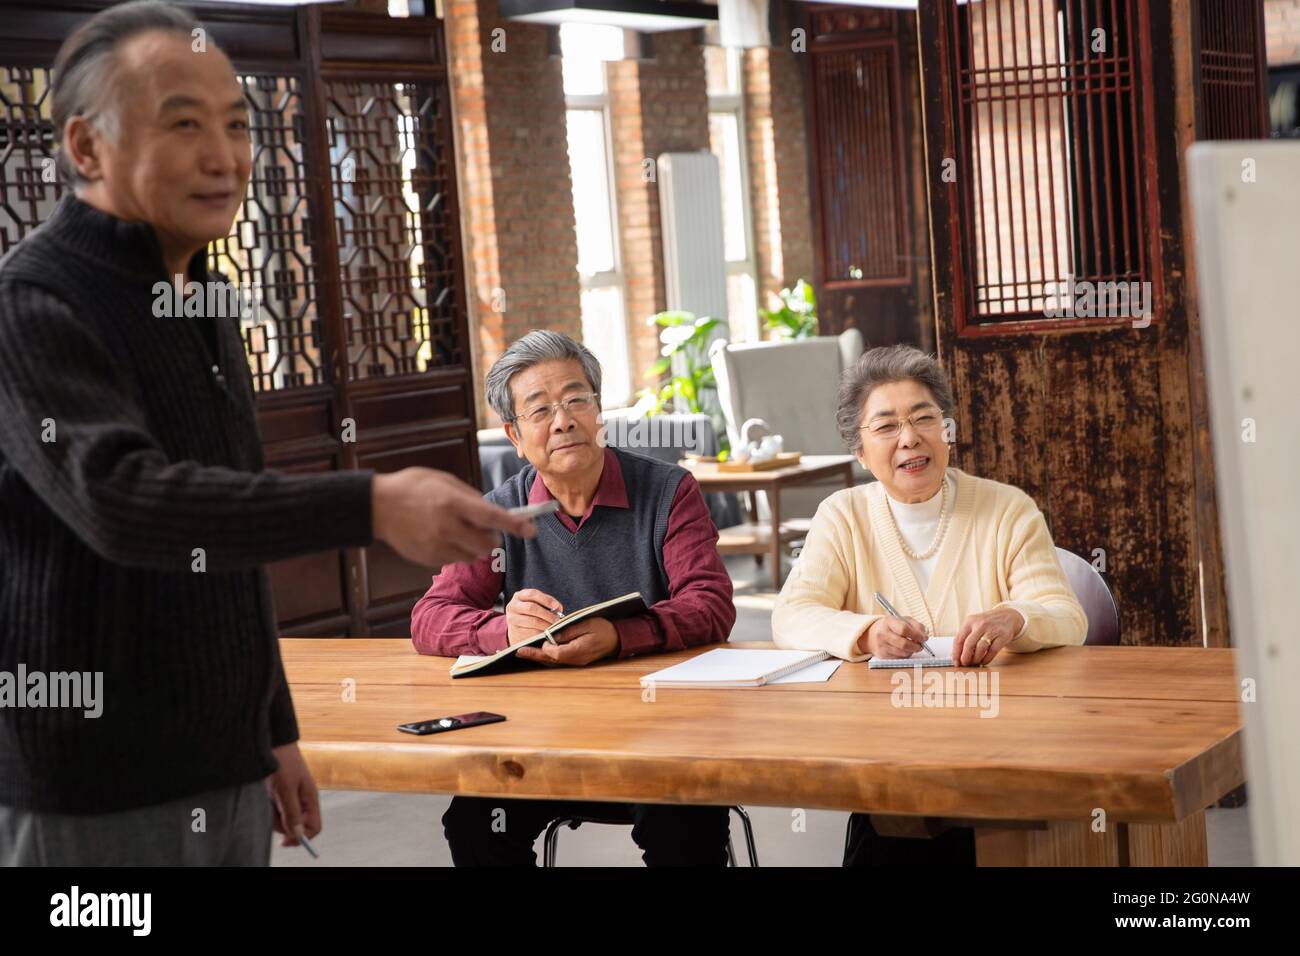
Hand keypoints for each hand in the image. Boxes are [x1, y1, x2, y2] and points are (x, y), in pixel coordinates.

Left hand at [267, 742, 320, 847]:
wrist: (272, 742)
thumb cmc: (282, 762)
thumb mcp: (285, 789)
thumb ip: (292, 812)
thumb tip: (298, 835)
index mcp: (311, 798)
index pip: (314, 827)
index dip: (301, 836)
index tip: (283, 840)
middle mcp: (303, 800)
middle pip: (295, 825)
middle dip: (281, 823)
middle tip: (271, 808)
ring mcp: (292, 797)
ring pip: (282, 818)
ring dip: (272, 813)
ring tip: (267, 795)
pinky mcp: (280, 794)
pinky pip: (274, 810)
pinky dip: (267, 805)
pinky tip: (265, 792)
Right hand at [371, 468, 535, 567]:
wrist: (377, 506)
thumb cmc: (412, 487)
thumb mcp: (443, 480)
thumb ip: (469, 496)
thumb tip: (492, 511)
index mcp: (452, 502)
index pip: (492, 517)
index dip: (515, 525)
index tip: (532, 531)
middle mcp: (446, 526)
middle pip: (487, 545)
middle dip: (493, 538)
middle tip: (485, 528)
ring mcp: (436, 545)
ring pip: (472, 555)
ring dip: (474, 546)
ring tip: (458, 529)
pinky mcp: (428, 558)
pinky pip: (455, 560)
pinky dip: (457, 551)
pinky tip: (442, 536)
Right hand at [506, 588, 564, 644]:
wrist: (517, 629)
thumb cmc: (532, 614)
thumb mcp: (537, 605)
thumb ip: (547, 605)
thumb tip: (558, 610)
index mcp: (519, 596)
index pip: (532, 594)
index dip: (546, 600)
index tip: (557, 607)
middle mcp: (513, 606)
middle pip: (531, 608)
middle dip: (547, 614)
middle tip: (558, 621)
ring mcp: (512, 619)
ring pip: (531, 621)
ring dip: (546, 625)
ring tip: (555, 628)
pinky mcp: (514, 632)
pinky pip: (530, 633)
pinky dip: (541, 634)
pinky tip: (548, 635)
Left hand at [516, 617, 618, 666]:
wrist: (617, 638)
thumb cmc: (603, 628)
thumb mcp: (586, 623)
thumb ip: (568, 630)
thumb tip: (552, 636)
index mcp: (579, 650)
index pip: (556, 653)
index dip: (546, 647)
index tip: (541, 638)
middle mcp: (576, 660)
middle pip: (551, 660)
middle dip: (534, 655)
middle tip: (518, 651)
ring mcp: (576, 662)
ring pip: (553, 661)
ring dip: (539, 657)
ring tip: (524, 652)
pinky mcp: (576, 660)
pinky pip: (559, 660)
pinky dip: (548, 656)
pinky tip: (539, 652)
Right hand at [860, 615, 928, 658]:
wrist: (872, 635)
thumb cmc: (891, 626)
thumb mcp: (903, 620)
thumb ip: (916, 625)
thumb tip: (925, 635)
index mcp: (888, 622)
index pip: (904, 629)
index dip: (917, 635)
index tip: (924, 638)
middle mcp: (883, 634)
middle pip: (904, 644)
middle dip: (916, 646)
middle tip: (921, 645)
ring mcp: (882, 646)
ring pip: (903, 652)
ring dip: (912, 651)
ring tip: (913, 646)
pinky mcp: (883, 655)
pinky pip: (899, 658)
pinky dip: (905, 654)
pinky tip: (905, 649)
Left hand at [953, 607, 1024, 665]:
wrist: (1008, 616)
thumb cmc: (987, 623)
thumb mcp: (974, 624)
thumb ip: (966, 636)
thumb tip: (958, 656)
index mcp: (970, 621)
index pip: (958, 639)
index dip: (955, 653)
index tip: (955, 662)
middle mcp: (980, 624)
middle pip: (968, 644)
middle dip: (965, 657)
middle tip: (965, 664)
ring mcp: (992, 630)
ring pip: (980, 648)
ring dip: (976, 659)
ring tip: (974, 663)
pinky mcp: (1002, 636)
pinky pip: (992, 651)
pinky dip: (986, 659)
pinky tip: (983, 661)